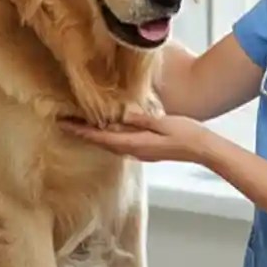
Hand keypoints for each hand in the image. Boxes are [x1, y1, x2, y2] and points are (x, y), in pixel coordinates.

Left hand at [59, 110, 215, 164]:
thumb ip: (141, 119)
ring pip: (109, 143)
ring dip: (94, 135)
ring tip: (79, 125)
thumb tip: (121, 115)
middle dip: (82, 133)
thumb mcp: (162, 122)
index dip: (80, 131)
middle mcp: (133, 150)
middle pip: (101, 142)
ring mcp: (139, 152)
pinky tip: (106, 129)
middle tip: (64, 123)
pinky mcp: (145, 149)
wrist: (202, 149)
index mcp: (134, 143)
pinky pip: (120, 142)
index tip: (64, 125)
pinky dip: (108, 136)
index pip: (101, 137)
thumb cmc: (185, 134)